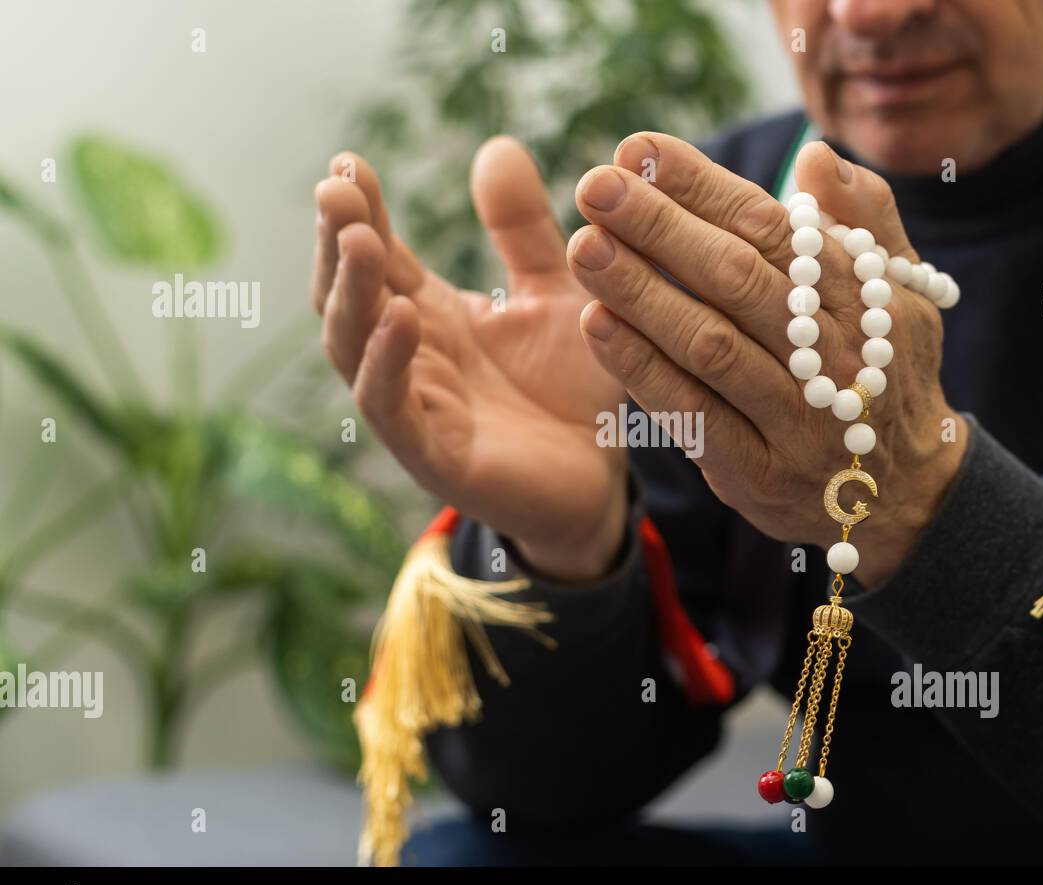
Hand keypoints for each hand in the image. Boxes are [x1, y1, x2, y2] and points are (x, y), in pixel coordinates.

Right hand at [312, 139, 626, 580]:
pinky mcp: (433, 454)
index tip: (349, 160)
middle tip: (335, 186)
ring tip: (360, 238)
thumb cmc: (573, 388)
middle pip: (348, 293)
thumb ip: (525, 231)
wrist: (604, 476)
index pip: (379, 255)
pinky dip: (387, 363)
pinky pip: (392, 406)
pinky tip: (399, 317)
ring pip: (353, 345)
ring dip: (351, 292)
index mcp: (430, 314)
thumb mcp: (557, 293)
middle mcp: (409, 356)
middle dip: (337, 240)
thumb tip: (496, 146)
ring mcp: (414, 405)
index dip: (360, 209)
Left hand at [568, 134, 966, 587]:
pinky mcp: (757, 474)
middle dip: (662, 228)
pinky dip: (643, 369)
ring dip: (642, 294)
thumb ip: (866, 222)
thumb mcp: (902, 295)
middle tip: (596, 186)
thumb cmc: (888, 374)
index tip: (640, 149)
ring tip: (586, 247)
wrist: (906, 496)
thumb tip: (816, 156)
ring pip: (711, 346)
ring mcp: (797, 422)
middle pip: (738, 281)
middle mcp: (837, 359)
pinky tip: (597, 326)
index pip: (774, 230)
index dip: (703, 186)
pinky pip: (694, 415)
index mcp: (866, 301)